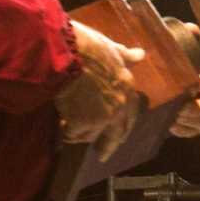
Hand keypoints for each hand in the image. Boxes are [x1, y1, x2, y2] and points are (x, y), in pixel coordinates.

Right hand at [55, 21, 145, 157]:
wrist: (66, 51)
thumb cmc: (85, 45)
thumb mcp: (110, 47)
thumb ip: (124, 55)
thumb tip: (140, 54)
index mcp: (127, 86)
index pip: (131, 114)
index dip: (125, 126)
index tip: (121, 135)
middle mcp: (119, 105)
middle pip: (116, 134)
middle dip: (108, 145)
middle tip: (103, 155)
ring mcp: (103, 116)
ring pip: (91, 135)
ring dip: (79, 133)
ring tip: (66, 126)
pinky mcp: (84, 123)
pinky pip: (73, 134)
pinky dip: (65, 132)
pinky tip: (59, 126)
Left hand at [169, 62, 199, 137]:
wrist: (166, 83)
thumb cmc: (176, 67)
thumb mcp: (181, 60)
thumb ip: (182, 60)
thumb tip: (170, 57)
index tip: (198, 82)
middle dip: (199, 107)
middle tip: (181, 106)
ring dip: (192, 121)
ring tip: (174, 116)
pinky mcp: (198, 127)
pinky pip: (194, 132)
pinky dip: (182, 129)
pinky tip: (170, 124)